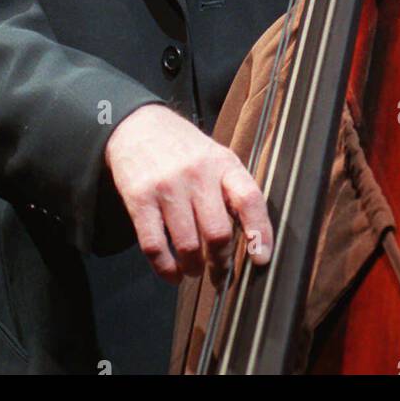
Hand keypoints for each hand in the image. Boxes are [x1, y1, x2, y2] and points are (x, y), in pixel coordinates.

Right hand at [104, 104, 272, 285]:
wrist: (139, 126)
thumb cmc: (184, 150)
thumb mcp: (216, 157)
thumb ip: (232, 191)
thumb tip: (251, 239)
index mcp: (223, 164)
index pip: (249, 199)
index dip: (260, 232)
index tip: (261, 259)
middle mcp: (197, 173)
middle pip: (217, 232)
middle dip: (221, 263)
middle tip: (220, 274)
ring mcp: (167, 186)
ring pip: (188, 245)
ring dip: (193, 268)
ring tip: (194, 270)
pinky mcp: (140, 199)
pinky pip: (155, 246)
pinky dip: (166, 269)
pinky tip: (172, 272)